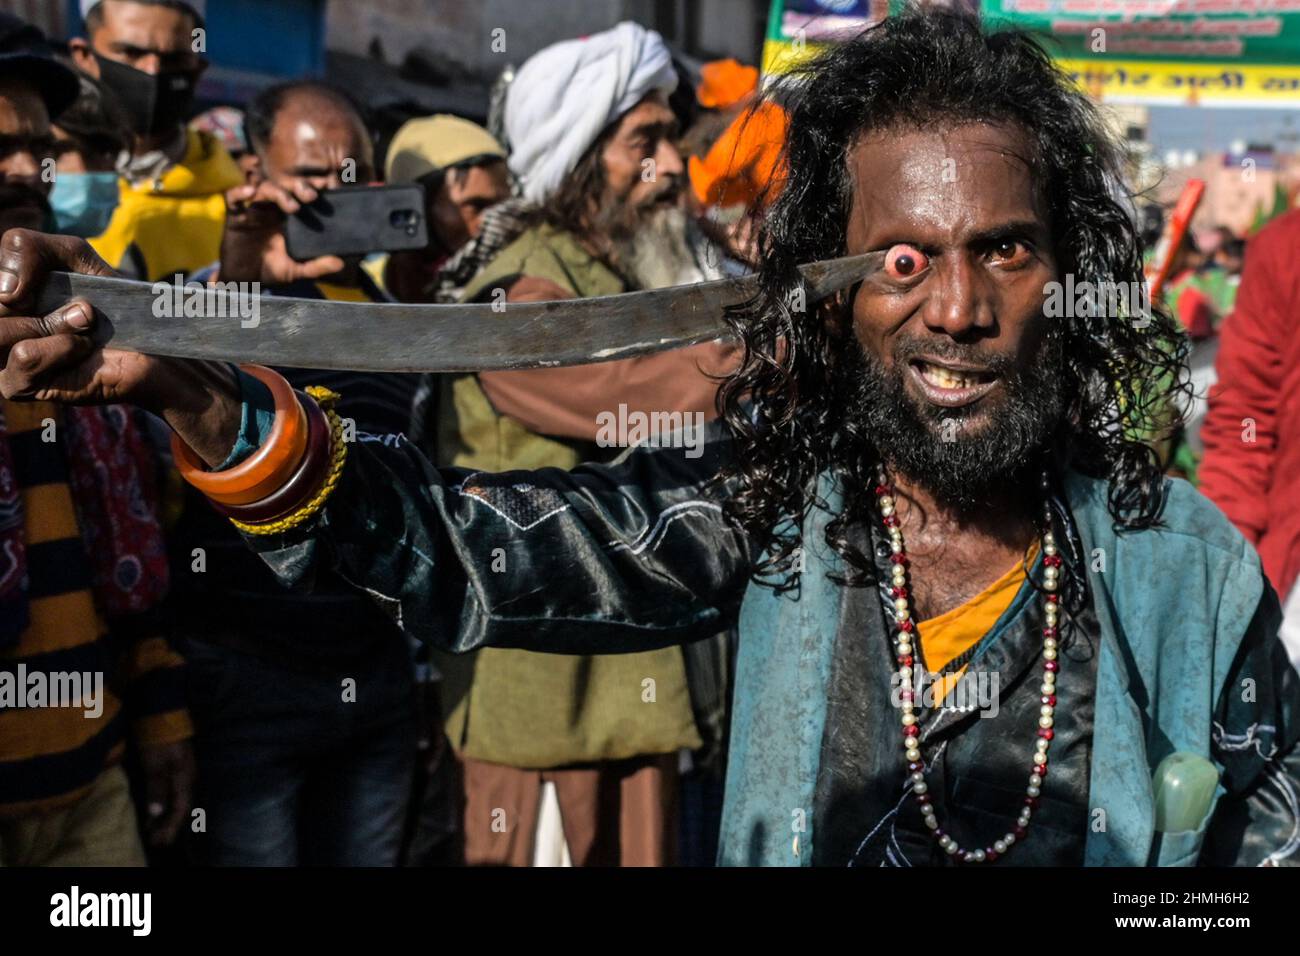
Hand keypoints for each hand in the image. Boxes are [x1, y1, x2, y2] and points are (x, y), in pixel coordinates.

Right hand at [0, 228, 241, 464]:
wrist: (151, 344)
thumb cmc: (110, 298)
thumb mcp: (73, 254)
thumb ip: (28, 247)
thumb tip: (7, 289)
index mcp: (0, 290)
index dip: (21, 268)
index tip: (59, 280)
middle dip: (42, 300)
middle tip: (83, 311)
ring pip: (1, 330)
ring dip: (54, 324)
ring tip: (84, 329)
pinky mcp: (17, 384)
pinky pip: (24, 355)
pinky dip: (62, 348)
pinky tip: (82, 351)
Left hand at [137, 739, 195, 847]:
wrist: (162, 711)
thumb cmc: (158, 739)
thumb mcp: (155, 764)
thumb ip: (157, 788)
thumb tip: (157, 813)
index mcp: (185, 778)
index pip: (181, 809)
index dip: (171, 826)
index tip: (160, 841)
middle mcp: (187, 777)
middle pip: (181, 807)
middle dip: (169, 825)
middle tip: (156, 841)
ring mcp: (182, 771)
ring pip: (177, 800)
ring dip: (166, 816)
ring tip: (153, 830)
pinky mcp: (174, 766)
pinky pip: (172, 792)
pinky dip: (163, 804)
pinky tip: (154, 809)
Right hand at [220, 179, 342, 284]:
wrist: (245, 281)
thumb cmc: (271, 271)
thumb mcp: (296, 271)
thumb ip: (316, 266)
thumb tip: (340, 263)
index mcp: (290, 218)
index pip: (302, 196)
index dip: (313, 188)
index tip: (328, 187)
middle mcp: (273, 210)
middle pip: (286, 187)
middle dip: (298, 187)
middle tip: (311, 196)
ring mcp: (254, 211)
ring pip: (265, 189)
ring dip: (279, 193)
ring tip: (292, 207)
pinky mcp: (235, 217)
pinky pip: (233, 198)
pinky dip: (240, 192)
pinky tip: (250, 192)